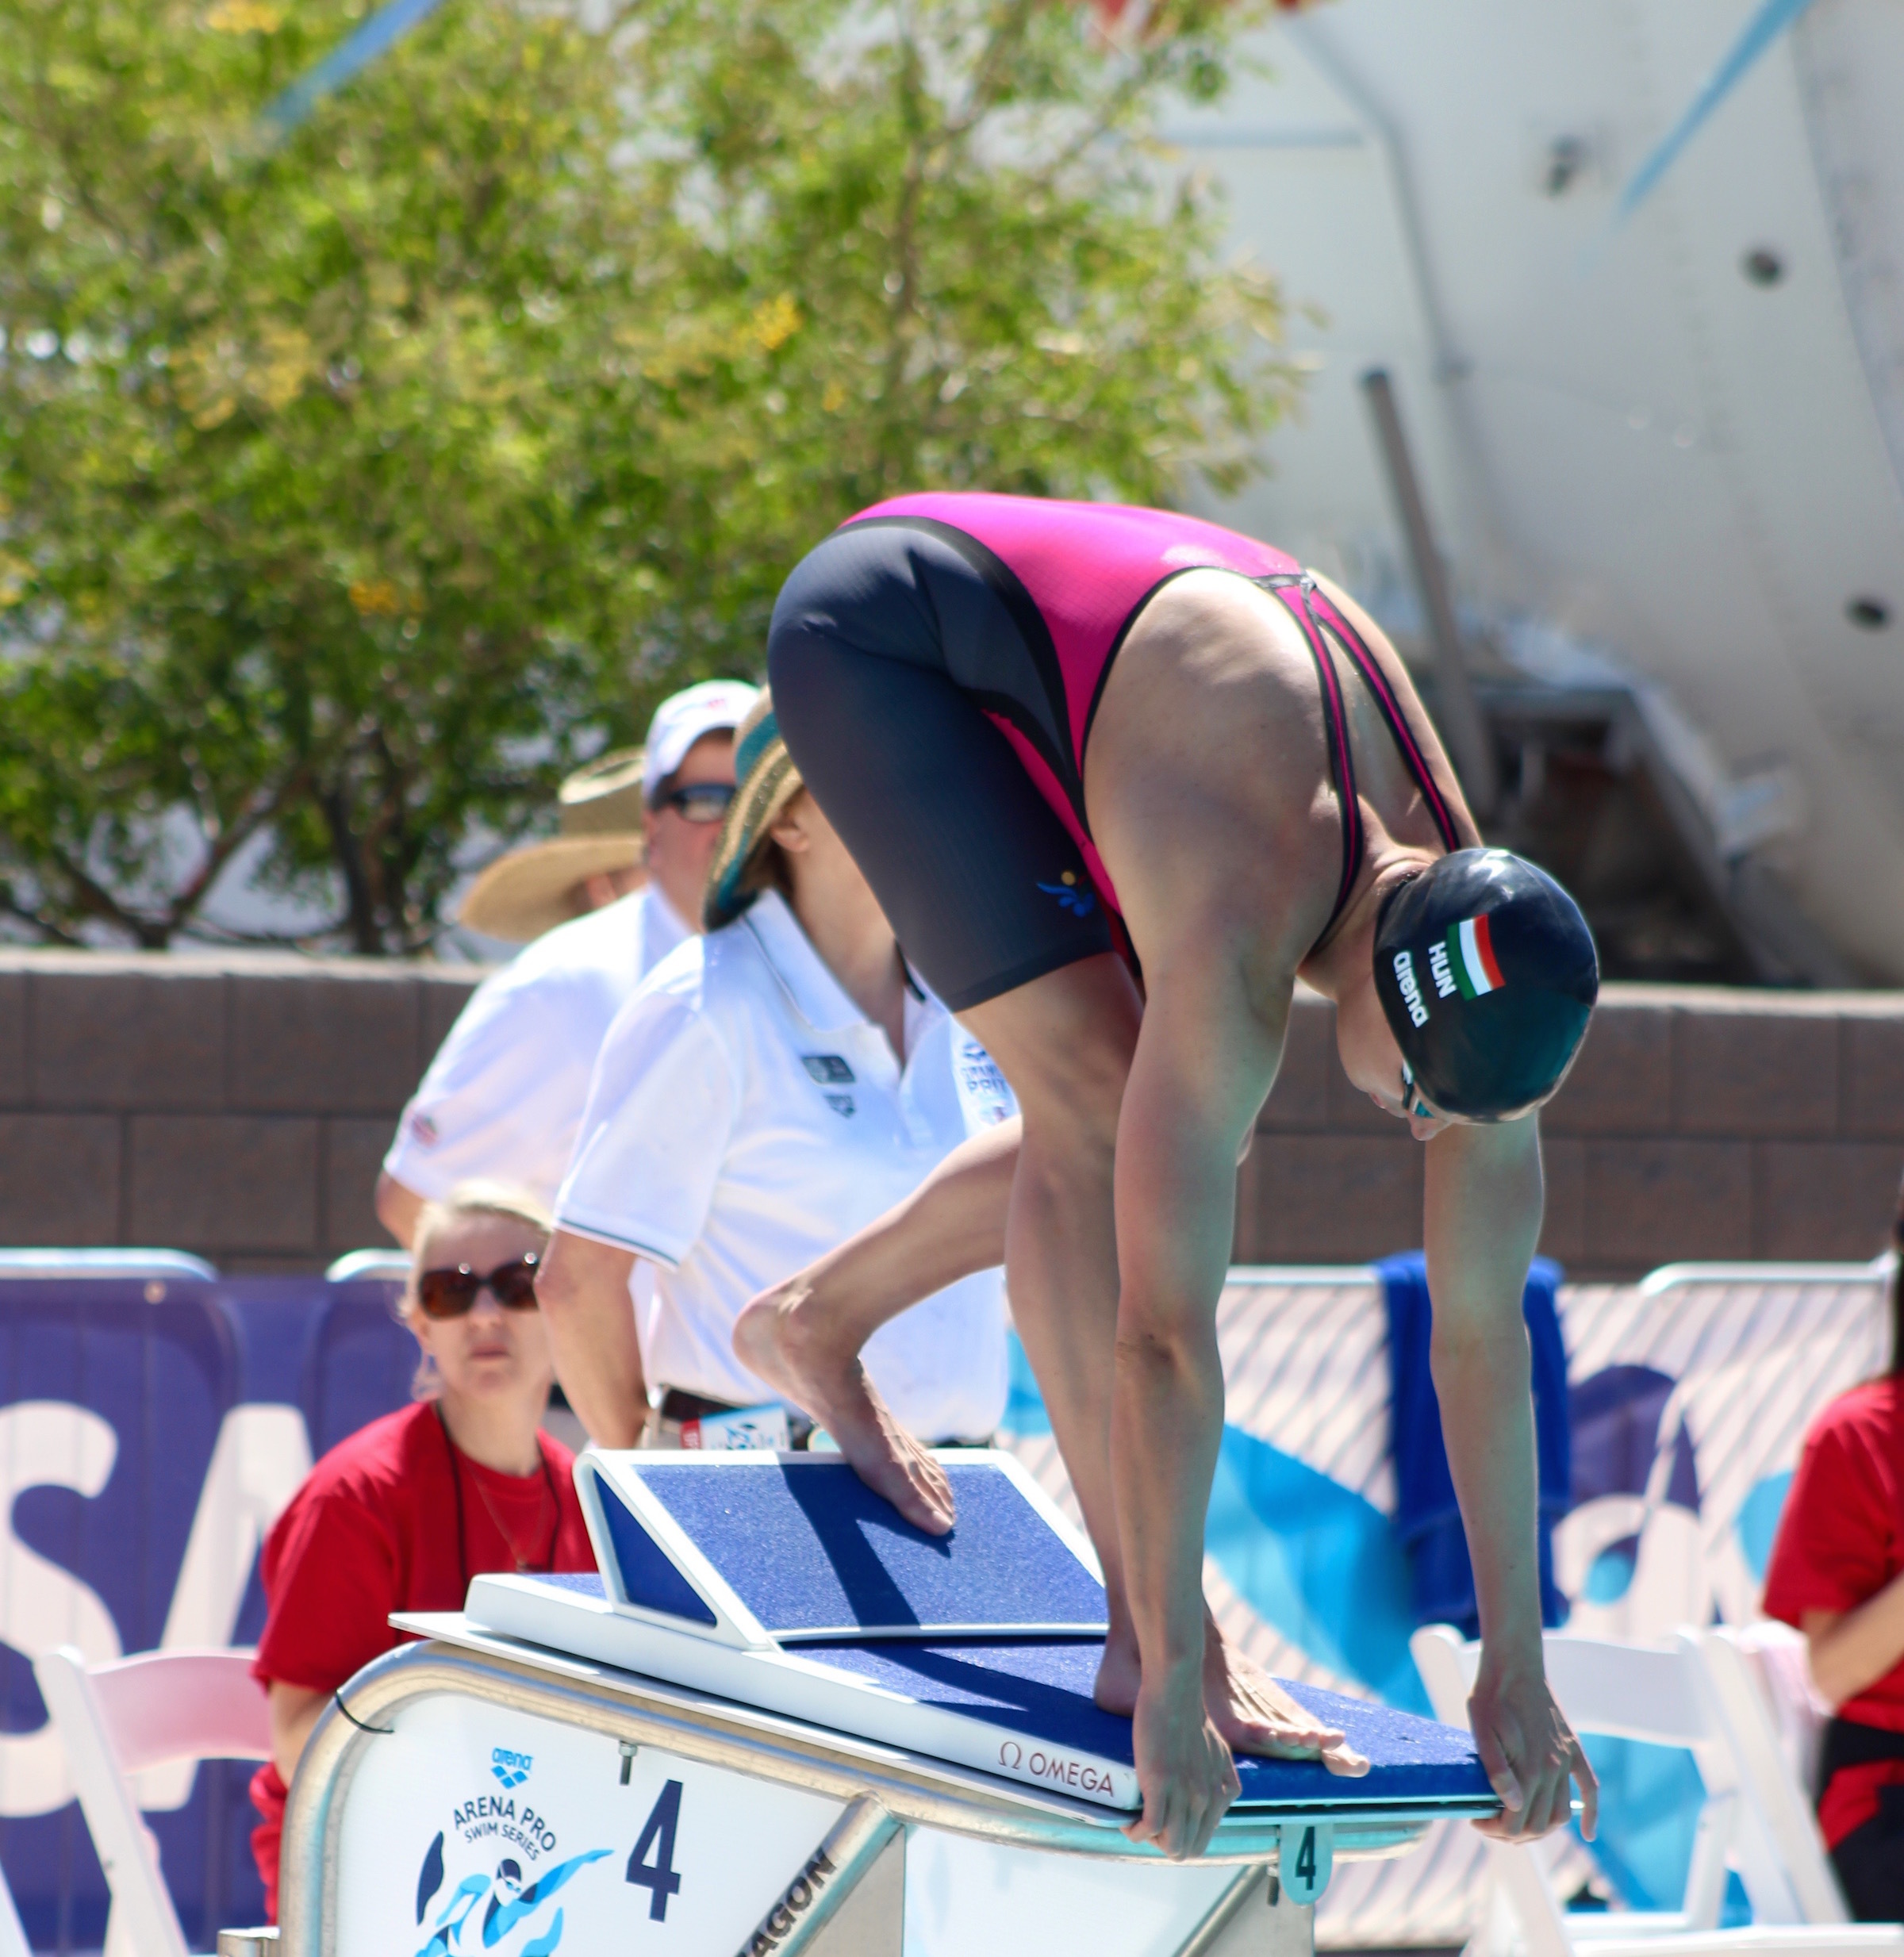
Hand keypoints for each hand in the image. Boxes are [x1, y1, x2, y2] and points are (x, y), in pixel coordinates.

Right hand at [1121, 1664, 1241, 1859]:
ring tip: (1136, 1822)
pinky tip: (1127, 1821)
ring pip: (1171, 1846)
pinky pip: (1150, 1827)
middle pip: (1186, 1850)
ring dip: (1150, 1841)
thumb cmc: (1190, 1714)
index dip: (1178, 1838)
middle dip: (1163, 1843)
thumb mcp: (1216, 1752)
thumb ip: (1215, 1777)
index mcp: (1224, 1793)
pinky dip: (1135, 1832)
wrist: (1175, 1690)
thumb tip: (1207, 1793)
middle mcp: (1209, 1798)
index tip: (1161, 1822)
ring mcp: (1186, 1792)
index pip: (1201, 1842)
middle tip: (1147, 1822)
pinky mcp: (1161, 1783)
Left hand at [1468, 1654, 1596, 1841]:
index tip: (1476, 1820)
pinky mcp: (1574, 1749)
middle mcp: (1553, 1770)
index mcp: (1529, 1768)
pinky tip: (1588, 1833)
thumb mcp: (1480, 1730)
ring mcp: (1567, 1761)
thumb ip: (1496, 1770)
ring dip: (1541, 1829)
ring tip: (1516, 1825)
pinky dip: (1591, 1814)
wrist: (1515, 1664)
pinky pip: (1591, 1789)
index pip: (1517, 1823)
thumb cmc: (1491, 1696)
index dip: (1494, 1830)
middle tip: (1490, 1822)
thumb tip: (1512, 1806)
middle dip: (1512, 1834)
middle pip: (1539, 1825)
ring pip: (1561, 1815)